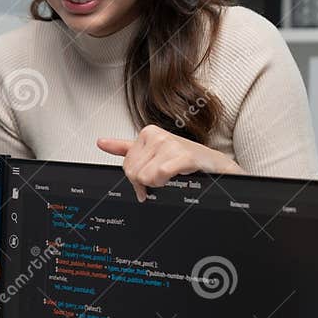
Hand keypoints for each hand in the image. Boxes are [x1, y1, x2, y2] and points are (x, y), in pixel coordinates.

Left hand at [97, 125, 242, 201]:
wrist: (217, 165)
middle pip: (133, 173)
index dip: (137, 179)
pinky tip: (176, 177)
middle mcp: (156, 135)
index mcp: (147, 133)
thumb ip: (125, 148)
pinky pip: (158, 175)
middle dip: (147, 183)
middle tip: (164, 178)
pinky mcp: (183, 155)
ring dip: (159, 184)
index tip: (149, 179)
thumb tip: (100, 142)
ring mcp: (169, 143)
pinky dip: (164, 182)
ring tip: (173, 175)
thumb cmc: (186, 159)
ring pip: (144, 177)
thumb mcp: (153, 152)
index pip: (126, 165)